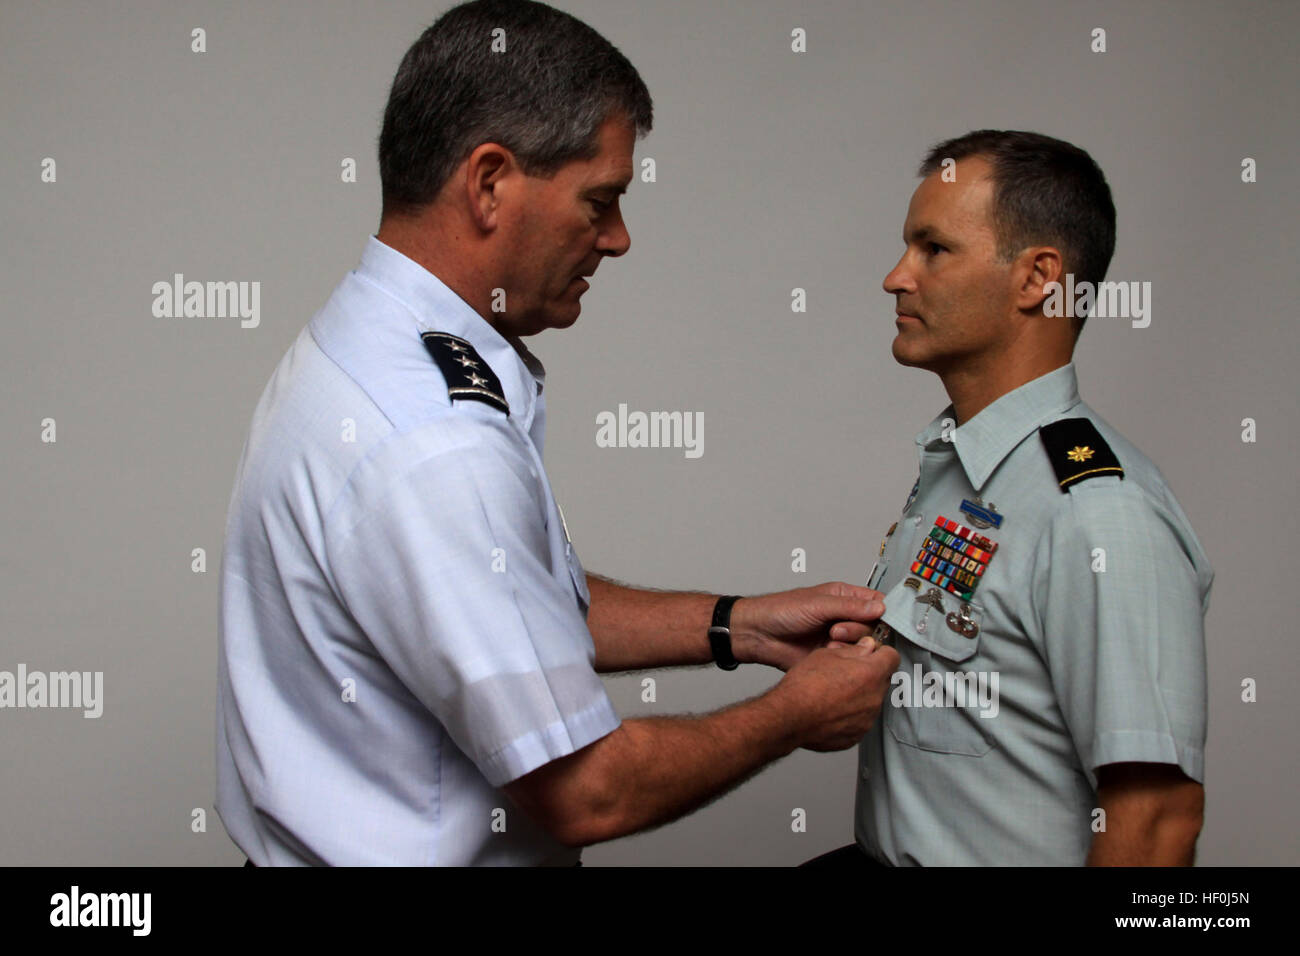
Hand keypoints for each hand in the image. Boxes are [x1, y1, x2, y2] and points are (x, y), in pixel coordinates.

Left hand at [728, 582, 885, 670]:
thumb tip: (880, 608)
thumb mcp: (817, 604)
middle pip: (872, 626)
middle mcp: (844, 617)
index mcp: (843, 598)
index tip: (882, 619)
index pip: (875, 603)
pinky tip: (829, 654)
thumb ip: (849, 607)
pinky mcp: (832, 657)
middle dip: (859, 629)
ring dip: (851, 645)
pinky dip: (844, 658)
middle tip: (837, 630)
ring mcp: (839, 638)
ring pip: (863, 645)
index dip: (882, 611)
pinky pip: (850, 660)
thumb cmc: (781, 611)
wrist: (758, 635)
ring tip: (830, 640)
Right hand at [773, 638, 899, 750]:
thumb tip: (866, 647)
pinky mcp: (856, 736)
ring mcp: (867, 720)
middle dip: (869, 674)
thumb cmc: (804, 685)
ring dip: (860, 695)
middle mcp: (874, 698)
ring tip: (834, 693)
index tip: (870, 653)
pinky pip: (860, 721)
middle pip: (882, 680)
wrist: (788, 717)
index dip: (880, 652)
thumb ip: (854, 650)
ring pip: (871, 701)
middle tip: (846, 672)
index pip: (892, 657)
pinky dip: (850, 715)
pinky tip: (830, 709)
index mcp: (871, 673)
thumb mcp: (827, 654)